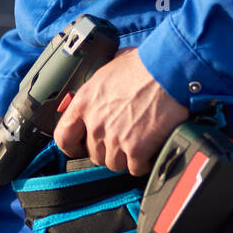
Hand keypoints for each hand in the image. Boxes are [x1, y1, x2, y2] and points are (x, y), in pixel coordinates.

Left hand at [54, 46, 188, 176]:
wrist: (169, 71)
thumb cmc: (144, 64)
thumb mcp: (111, 66)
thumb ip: (101, 84)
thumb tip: (104, 86)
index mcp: (85, 101)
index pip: (63, 137)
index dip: (72, 146)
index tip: (81, 147)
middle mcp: (96, 122)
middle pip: (94, 154)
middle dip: (108, 149)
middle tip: (123, 138)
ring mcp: (115, 138)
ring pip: (114, 164)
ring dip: (125, 157)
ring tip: (138, 142)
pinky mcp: (136, 149)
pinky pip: (135, 168)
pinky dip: (143, 162)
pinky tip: (150, 149)